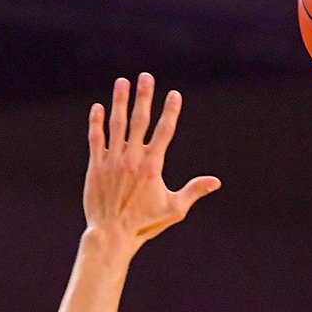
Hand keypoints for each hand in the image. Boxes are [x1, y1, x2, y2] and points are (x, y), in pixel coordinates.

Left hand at [85, 73, 220, 243]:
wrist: (112, 234)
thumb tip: (215, 182)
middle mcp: (132, 158)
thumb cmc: (145, 224)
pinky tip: (98, 107)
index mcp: (152, 166)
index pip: (164, 132)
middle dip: (144, 97)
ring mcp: (112, 160)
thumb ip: (194, 191)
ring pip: (116, 124)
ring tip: (122, 82)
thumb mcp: (175, 209)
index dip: (170, 111)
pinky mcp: (96, 166)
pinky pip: (96, 138)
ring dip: (119, 101)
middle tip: (146, 77)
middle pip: (140, 120)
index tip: (174, 94)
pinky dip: (97, 122)